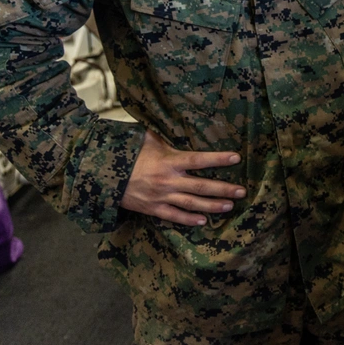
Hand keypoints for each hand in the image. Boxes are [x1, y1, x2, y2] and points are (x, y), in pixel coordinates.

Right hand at [120, 130, 245, 225]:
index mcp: (169, 161)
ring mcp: (161, 197)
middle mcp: (168, 180)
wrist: (101, 174)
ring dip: (212, 206)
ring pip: (192, 204)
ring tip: (229, 206)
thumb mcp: (146, 138)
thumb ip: (165, 136)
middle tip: (242, 192)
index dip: (219, 159)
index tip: (236, 158)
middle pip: (202, 186)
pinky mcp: (152, 209)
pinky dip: (188, 220)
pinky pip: (173, 216)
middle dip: (224, 189)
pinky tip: (202, 221)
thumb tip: (177, 123)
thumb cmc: (127, 153)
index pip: (199, 160)